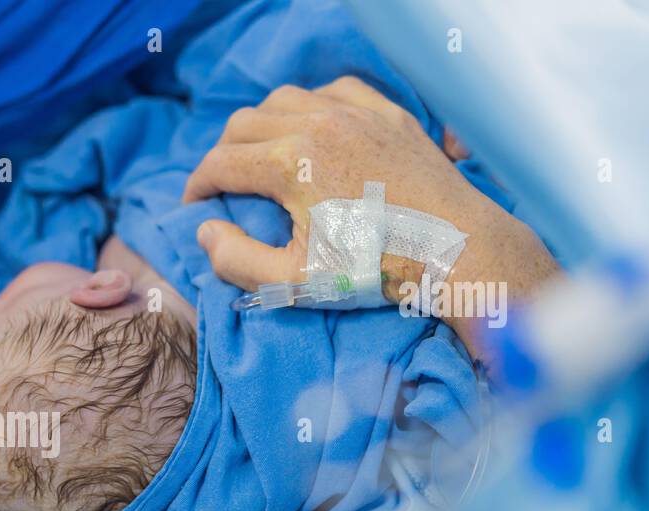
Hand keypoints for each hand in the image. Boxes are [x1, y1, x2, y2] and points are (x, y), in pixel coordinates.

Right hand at [183, 76, 557, 357]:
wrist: (453, 250)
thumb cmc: (375, 271)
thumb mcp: (292, 283)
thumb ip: (235, 260)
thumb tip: (205, 231)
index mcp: (289, 164)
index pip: (219, 163)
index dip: (197, 187)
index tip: (195, 207)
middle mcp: (317, 125)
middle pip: (243, 124)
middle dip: (222, 154)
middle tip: (222, 187)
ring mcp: (356, 113)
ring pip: (284, 99)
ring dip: (261, 126)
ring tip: (260, 157)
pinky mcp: (388, 114)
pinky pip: (334, 90)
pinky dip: (311, 107)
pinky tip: (312, 131)